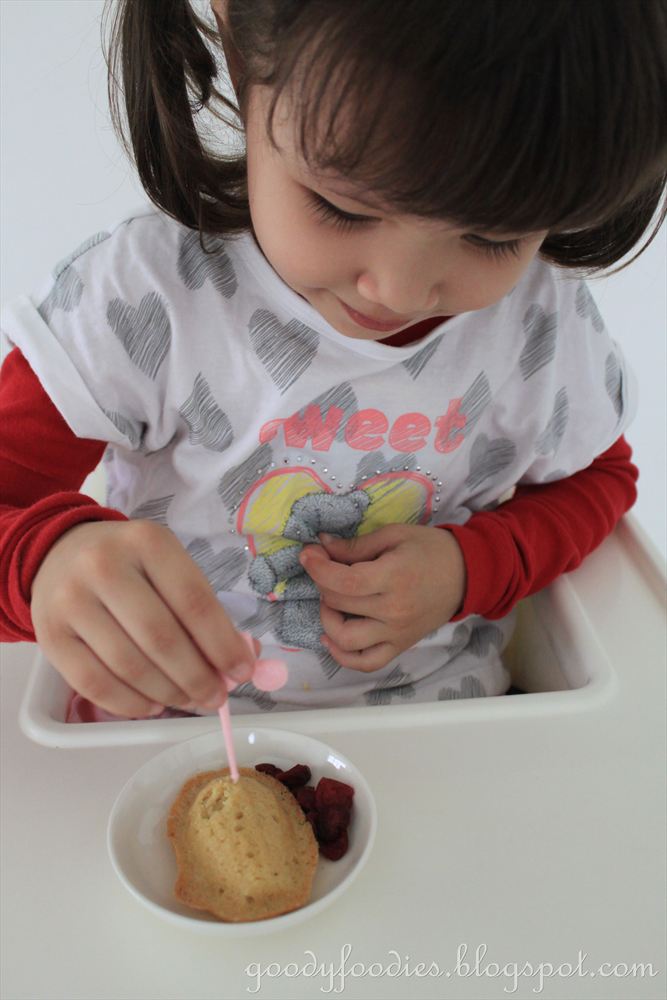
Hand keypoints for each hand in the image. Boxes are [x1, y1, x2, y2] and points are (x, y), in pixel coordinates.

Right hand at [30, 520, 256, 717]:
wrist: (59, 552)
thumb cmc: (129, 564)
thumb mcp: (169, 567)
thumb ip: (204, 609)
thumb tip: (241, 659)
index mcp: (147, 542)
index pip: (193, 602)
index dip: (222, 644)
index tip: (241, 672)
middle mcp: (104, 566)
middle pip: (161, 638)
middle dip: (197, 677)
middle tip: (215, 697)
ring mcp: (71, 600)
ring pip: (128, 665)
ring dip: (167, 693)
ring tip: (187, 699)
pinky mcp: (50, 634)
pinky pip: (93, 683)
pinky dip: (129, 703)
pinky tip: (152, 705)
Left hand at [299, 524, 465, 671]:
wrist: (467, 574)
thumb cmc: (430, 549)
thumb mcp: (394, 535)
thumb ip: (355, 545)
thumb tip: (321, 546)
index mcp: (393, 577)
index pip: (343, 581)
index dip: (318, 568)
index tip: (308, 554)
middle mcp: (393, 610)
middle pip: (339, 603)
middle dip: (320, 582)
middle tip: (321, 566)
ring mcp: (396, 633)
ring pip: (345, 639)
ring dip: (327, 618)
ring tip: (330, 599)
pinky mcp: (400, 646)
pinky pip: (366, 662)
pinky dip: (342, 656)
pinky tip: (331, 637)